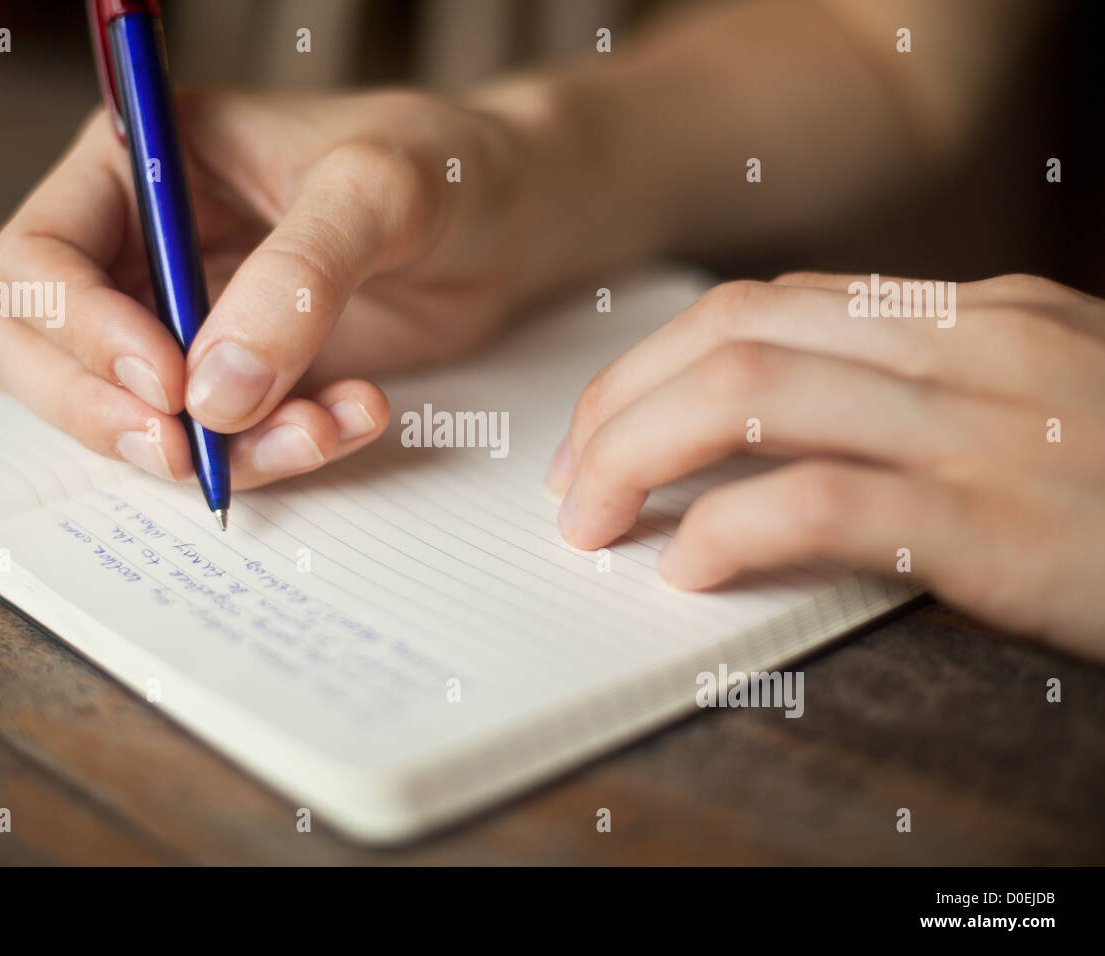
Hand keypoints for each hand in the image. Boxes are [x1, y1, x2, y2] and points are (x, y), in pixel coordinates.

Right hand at [0, 89, 549, 486]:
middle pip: (44, 355)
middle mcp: (144, 250)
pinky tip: (355, 416)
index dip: (79, 332)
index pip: (38, 259)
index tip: (167, 382)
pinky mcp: (245, 380)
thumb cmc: (438, 163)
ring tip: (323, 429)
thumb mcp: (374, 192)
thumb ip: (296, 280)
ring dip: (218, 449)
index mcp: (138, 168)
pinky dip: (280, 451)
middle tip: (187, 452)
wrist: (507, 216)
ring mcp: (190, 323)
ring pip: (137, 417)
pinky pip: (225, 442)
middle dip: (107, 416)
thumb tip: (215, 396)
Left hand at [548, 272, 1104, 659]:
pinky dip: (730, 527)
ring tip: (595, 519)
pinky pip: (823, 500)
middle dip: (621, 405)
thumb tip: (788, 417)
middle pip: (732, 337)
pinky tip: (688, 566)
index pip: (765, 307)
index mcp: (973, 317)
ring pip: (750, 394)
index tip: (607, 427)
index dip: (658, 366)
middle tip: (575, 480)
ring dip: (640, 455)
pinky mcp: (1001, 521)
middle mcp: (970, 348)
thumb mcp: (1038, 405)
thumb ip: (922, 393)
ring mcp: (987, 426)